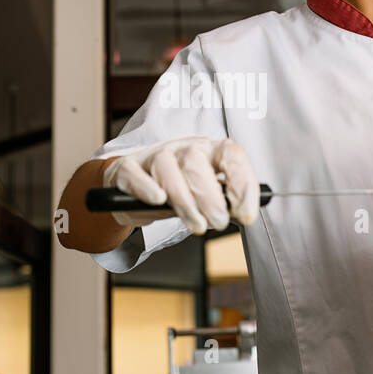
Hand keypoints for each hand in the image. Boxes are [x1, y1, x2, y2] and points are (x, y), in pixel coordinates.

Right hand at [101, 136, 259, 235]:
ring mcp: (152, 155)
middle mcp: (182, 147)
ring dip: (184, 200)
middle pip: (197, 162)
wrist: (131, 186)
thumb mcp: (200, 194)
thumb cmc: (174, 189)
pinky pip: (136, 174)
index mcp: (207, 149)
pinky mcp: (126, 168)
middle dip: (211, 197)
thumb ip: (219, 200)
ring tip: (197, 225)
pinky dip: (147, 187)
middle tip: (219, 222)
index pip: (231, 154)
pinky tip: (158, 200)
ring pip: (168, 168)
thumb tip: (240, 212)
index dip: (242, 182)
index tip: (246, 212)